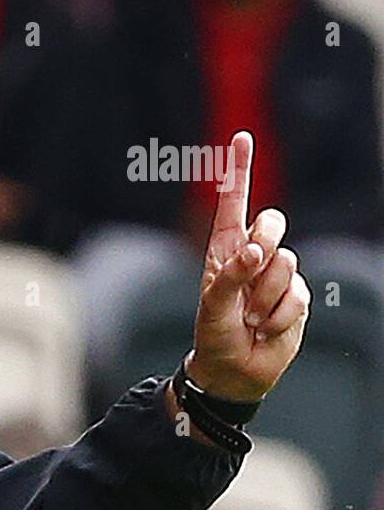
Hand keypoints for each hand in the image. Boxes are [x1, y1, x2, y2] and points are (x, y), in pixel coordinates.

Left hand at [187, 131, 310, 401]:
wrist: (235, 370)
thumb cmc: (214, 335)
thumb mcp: (212, 306)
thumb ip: (230, 276)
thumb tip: (256, 251)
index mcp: (224, 249)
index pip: (232, 204)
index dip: (238, 171)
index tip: (240, 139)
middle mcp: (252, 256)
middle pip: (271, 222)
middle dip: (263, 242)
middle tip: (250, 271)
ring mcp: (277, 276)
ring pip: (286, 262)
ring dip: (265, 297)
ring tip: (249, 317)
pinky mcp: (297, 297)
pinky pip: (298, 295)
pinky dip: (279, 316)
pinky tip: (264, 329)